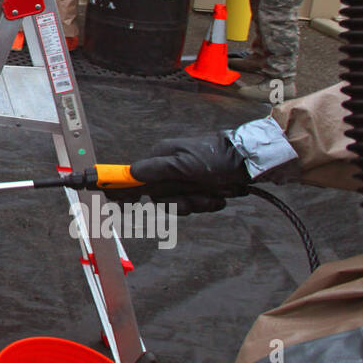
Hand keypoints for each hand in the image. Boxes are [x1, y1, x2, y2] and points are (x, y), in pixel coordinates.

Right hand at [105, 131, 250, 214]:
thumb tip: (130, 173)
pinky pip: (196, 203)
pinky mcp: (200, 186)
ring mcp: (185, 178)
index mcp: (160, 158)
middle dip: (183, 201)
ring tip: (216, 194)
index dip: (123, 188)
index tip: (113, 198)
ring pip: (180, 203)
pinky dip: (210, 202)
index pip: (134, 176)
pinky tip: (222, 195)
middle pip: (161, 197)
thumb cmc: (215, 159)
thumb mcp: (183, 164)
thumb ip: (155, 170)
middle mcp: (169, 168)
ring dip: (200, 203)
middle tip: (199, 196)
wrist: (250, 161)